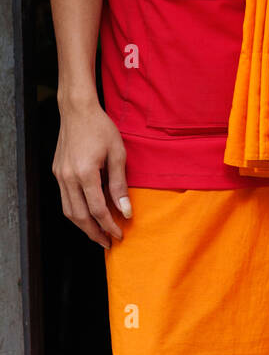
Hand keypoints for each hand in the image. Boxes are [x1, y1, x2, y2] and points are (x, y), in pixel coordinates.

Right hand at [53, 98, 130, 247]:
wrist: (78, 111)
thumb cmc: (101, 128)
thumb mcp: (118, 153)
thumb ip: (120, 184)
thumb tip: (125, 211)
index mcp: (85, 173)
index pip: (98, 209)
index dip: (110, 225)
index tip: (120, 234)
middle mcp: (68, 177)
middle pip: (80, 216)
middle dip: (94, 233)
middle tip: (108, 243)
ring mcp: (60, 176)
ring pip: (69, 211)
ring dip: (83, 226)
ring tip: (98, 234)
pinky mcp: (57, 172)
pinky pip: (65, 200)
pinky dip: (75, 212)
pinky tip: (88, 215)